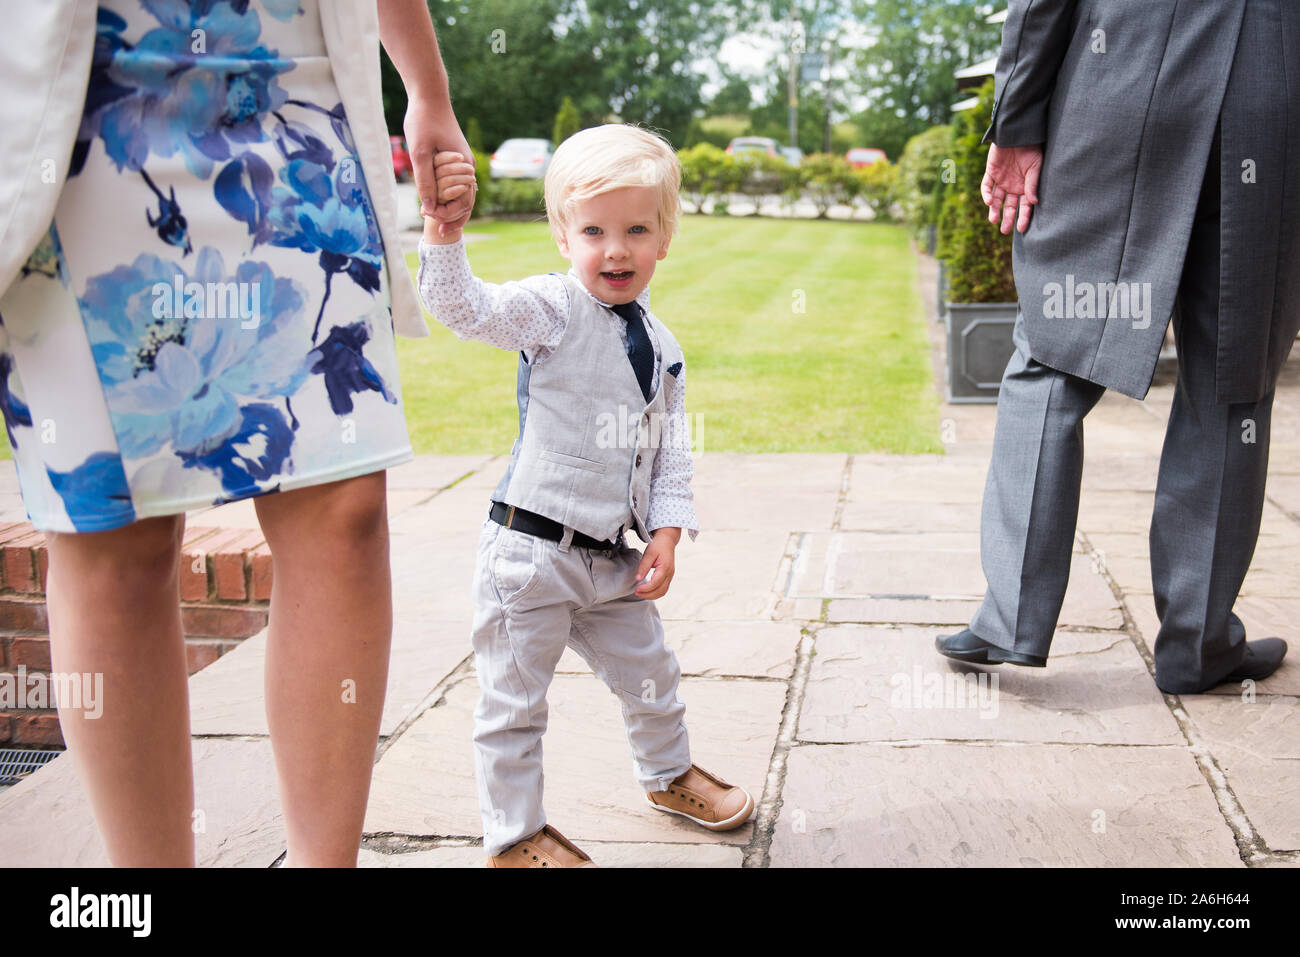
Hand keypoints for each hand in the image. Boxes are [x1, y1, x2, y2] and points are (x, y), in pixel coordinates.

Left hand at [404, 95, 475, 236]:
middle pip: (467, 202)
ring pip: (463, 195)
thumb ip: (425, 179)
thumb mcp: (419, 151)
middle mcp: (468, 167)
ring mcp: (463, 163)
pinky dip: (450, 197)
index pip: (463, 201)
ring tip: (439, 224)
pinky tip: (438, 204)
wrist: (429, 96)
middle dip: (454, 217)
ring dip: (452, 209)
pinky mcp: (456, 160)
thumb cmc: (423, 121)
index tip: (428, 215)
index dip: (447, 213)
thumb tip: (428, 206)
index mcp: (464, 166)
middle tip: (439, 231)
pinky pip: (457, 184)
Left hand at [633, 528, 680, 599]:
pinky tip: (647, 591)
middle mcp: (670, 574)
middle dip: (648, 595)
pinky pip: (663, 589)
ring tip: (640, 593)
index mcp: (665, 567)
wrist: (667, 540)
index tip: (636, 589)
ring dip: (652, 596)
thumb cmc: (658, 545)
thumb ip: (643, 567)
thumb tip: (637, 579)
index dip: (646, 588)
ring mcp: (670, 576)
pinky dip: (655, 593)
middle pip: (661, 591)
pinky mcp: (668, 577)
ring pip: (663, 592)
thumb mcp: (649, 553)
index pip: (656, 583)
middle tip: (636, 592)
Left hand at [981, 143, 1042, 233]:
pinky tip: (989, 202)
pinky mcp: (991, 173)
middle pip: (1009, 206)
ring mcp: (1001, 180)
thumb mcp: (1036, 167)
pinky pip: (986, 186)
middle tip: (1004, 231)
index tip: (1022, 229)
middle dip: (1007, 218)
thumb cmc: (1032, 148)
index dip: (1023, 217)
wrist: (1018, 133)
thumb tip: (1033, 203)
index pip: (1024, 206)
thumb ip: (1032, 184)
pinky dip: (986, 194)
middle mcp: (1013, 186)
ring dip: (994, 210)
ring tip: (993, 220)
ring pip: (996, 199)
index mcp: (1026, 186)